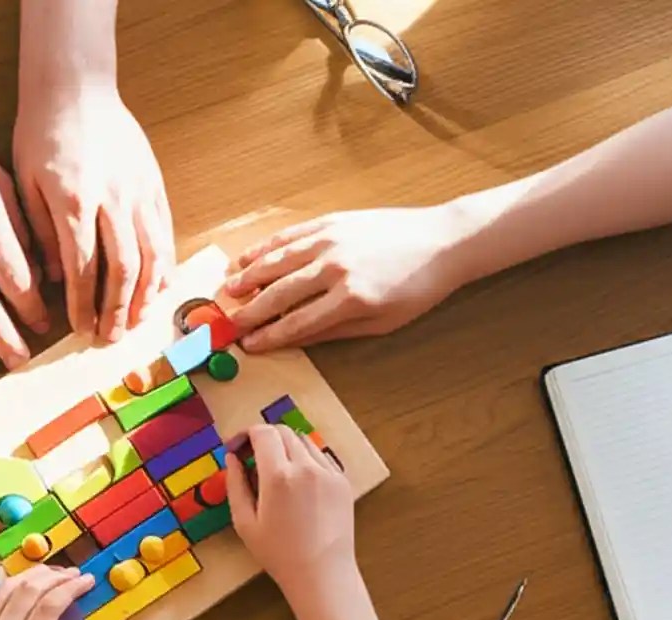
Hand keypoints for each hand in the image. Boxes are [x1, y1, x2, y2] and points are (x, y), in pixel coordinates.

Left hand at [14, 87, 172, 342]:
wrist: (76, 87)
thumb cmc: (42, 133)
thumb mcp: (26, 182)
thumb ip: (40, 233)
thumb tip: (54, 282)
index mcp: (75, 201)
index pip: (84, 268)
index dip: (84, 305)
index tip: (80, 329)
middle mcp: (113, 200)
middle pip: (123, 268)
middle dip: (118, 309)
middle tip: (112, 338)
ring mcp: (140, 192)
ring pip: (152, 254)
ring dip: (146, 294)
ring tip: (137, 321)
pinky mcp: (154, 185)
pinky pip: (165, 233)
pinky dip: (165, 265)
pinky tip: (159, 288)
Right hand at [224, 205, 472, 350]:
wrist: (442, 242)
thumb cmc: (418, 289)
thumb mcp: (383, 322)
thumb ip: (336, 331)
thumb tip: (297, 338)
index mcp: (350, 298)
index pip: (298, 323)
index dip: (269, 336)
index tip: (248, 346)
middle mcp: (335, 268)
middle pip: (280, 293)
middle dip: (251, 311)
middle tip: (229, 324)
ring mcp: (330, 240)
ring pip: (277, 261)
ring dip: (249, 276)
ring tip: (229, 290)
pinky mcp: (331, 221)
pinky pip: (289, 236)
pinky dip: (265, 247)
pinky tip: (248, 257)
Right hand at [225, 424, 355, 592]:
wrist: (322, 574)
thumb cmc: (279, 554)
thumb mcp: (244, 522)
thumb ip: (235, 484)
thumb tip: (232, 457)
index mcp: (278, 475)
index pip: (262, 432)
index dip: (245, 434)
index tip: (236, 447)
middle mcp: (306, 466)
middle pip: (283, 431)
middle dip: (264, 438)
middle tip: (252, 458)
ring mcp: (328, 472)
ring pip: (303, 440)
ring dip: (286, 447)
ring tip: (276, 471)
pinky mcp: (342, 481)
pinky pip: (320, 457)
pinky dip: (305, 459)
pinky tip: (298, 482)